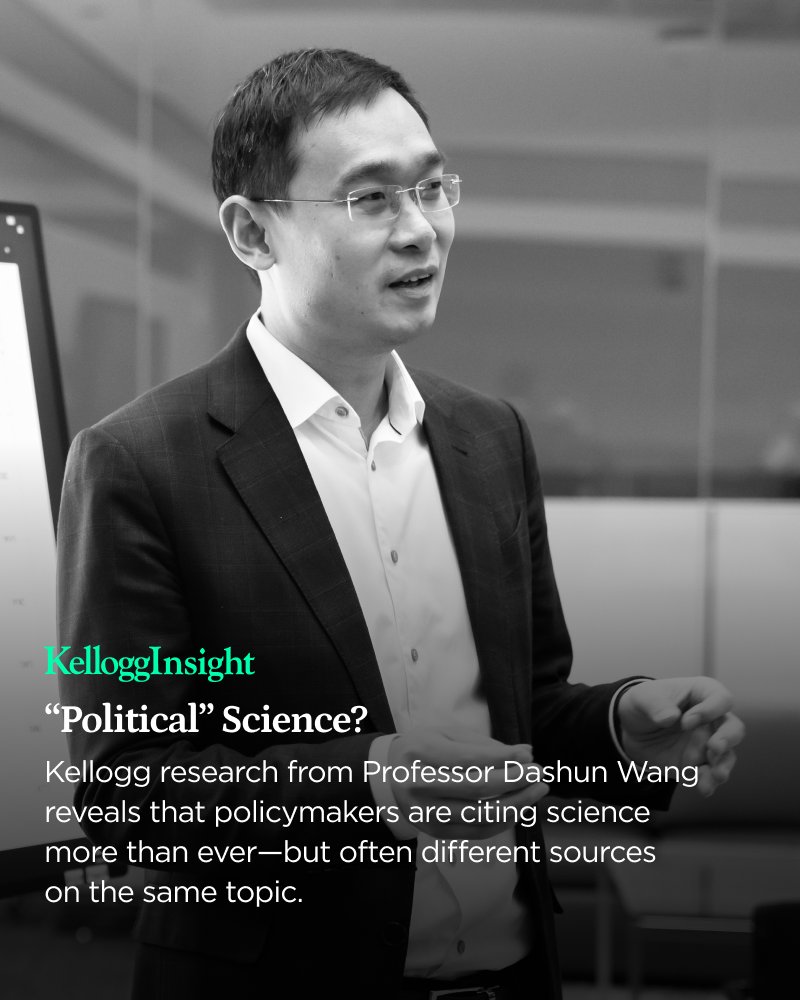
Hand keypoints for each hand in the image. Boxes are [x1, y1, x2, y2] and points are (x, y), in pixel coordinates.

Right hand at [386, 727, 548, 838]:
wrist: (387, 777)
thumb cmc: (422, 749)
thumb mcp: (445, 734)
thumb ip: (484, 744)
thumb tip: (526, 753)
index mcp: (421, 753)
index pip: (470, 760)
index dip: (504, 760)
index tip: (529, 756)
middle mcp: (420, 786)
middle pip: (476, 789)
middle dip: (514, 782)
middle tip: (540, 775)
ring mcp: (426, 813)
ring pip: (479, 816)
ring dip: (515, 805)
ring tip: (536, 791)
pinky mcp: (435, 832)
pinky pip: (476, 832)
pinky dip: (502, 821)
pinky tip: (518, 807)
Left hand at [617, 677, 743, 795]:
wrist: (632, 728)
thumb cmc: (645, 703)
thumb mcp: (644, 697)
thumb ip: (656, 705)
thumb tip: (670, 718)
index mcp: (703, 694)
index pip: (721, 699)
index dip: (709, 710)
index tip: (685, 721)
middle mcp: (712, 720)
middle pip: (734, 728)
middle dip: (727, 739)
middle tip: (714, 748)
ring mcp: (707, 744)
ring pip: (727, 756)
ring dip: (724, 766)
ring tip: (716, 775)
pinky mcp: (698, 764)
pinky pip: (709, 775)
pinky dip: (709, 782)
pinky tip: (704, 788)